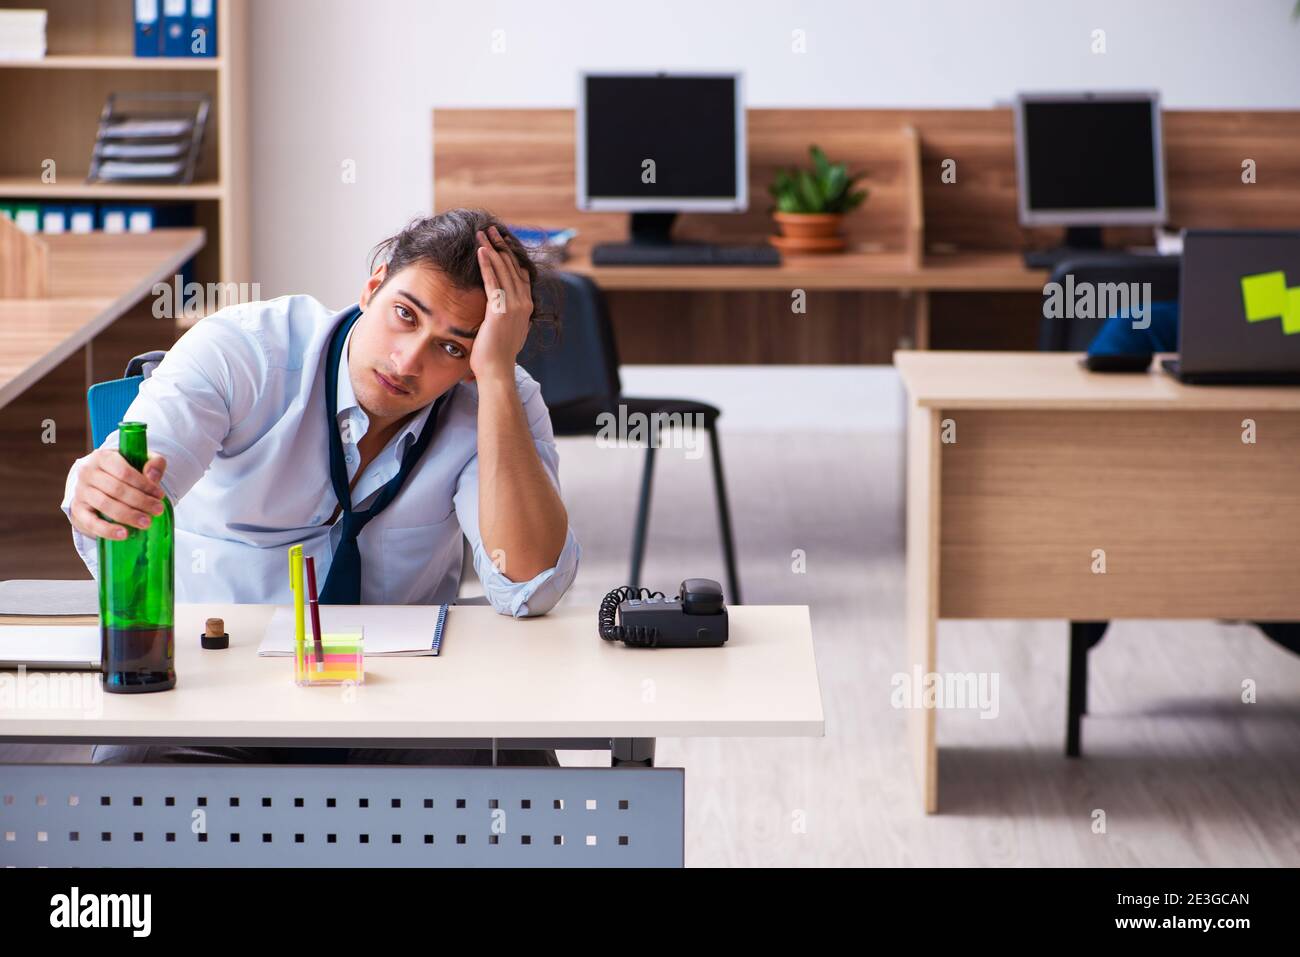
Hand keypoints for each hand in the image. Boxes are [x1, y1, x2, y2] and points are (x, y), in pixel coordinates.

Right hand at [69, 447, 167, 539]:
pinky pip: (91, 522)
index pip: (124, 472)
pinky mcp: (77, 510)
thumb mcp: (140, 461)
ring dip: (128, 515)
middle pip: (116, 489)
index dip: (144, 484)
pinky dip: (107, 530)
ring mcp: (80, 492)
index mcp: (102, 457)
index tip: (160, 495)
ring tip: (146, 523)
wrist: (98, 484)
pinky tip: (124, 534)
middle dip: (140, 501)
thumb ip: (153, 463)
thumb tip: (152, 475)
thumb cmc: (124, 472)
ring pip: (105, 504)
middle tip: (158, 510)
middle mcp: (87, 472)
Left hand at [470, 226, 531, 382]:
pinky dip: (486, 264)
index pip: (520, 273)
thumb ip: (507, 316)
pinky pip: (492, 282)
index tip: (501, 241)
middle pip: (512, 267)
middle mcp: (524, 303)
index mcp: (526, 306)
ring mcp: (514, 306)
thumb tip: (501, 311)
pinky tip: (480, 250)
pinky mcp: (500, 310)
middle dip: (500, 245)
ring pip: (503, 270)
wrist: (497, 370)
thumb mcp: (508, 330)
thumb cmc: (497, 355)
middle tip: (490, 229)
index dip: (511, 255)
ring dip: (492, 249)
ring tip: (482, 233)